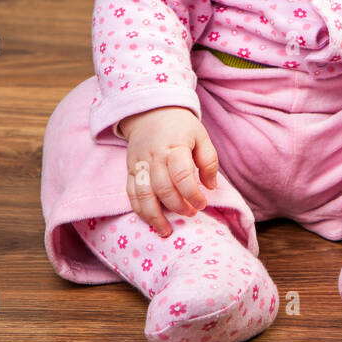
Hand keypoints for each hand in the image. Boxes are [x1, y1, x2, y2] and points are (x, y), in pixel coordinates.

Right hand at [119, 107, 219, 238]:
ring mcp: (139, 164)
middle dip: (178, 206)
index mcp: (175, 147)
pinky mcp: (130, 169)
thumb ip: (209, 161)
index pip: (182, 176)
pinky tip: (150, 220)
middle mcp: (154, 157)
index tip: (202, 204)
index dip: (193, 194)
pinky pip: (131, 193)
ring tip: (166, 231)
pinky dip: (139, 209)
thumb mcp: (201, 136)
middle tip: (190, 214)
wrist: (151, 110)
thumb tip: (211, 187)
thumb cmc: (181, 126)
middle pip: (163, 188)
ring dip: (154, 216)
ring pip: (143, 195)